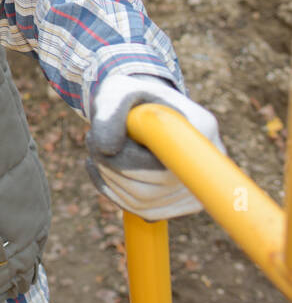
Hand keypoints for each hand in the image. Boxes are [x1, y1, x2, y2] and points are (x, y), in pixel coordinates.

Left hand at [85, 73, 226, 220]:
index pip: (166, 162)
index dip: (127, 161)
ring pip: (140, 200)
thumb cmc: (131, 99)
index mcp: (201, 128)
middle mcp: (211, 165)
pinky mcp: (178, 207)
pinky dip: (110, 189)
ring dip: (107, 175)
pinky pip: (137, 208)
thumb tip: (106, 150)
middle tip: (91, 138)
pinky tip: (103, 167)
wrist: (143, 111)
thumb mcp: (116, 93)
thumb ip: (110, 115)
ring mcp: (198, 190)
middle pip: (149, 185)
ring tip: (98, 148)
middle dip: (108, 163)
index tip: (97, 143)